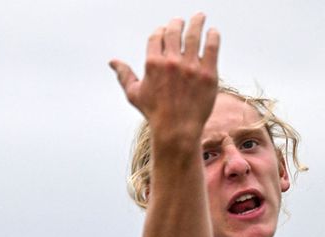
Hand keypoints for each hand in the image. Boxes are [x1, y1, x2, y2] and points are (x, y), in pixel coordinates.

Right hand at [109, 13, 220, 143]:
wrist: (177, 130)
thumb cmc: (154, 113)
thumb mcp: (134, 94)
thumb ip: (124, 74)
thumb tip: (112, 62)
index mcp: (152, 63)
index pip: (157, 35)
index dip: (161, 30)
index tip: (165, 30)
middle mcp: (171, 62)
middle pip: (175, 31)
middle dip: (178, 23)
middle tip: (181, 21)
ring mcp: (191, 67)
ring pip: (194, 34)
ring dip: (197, 22)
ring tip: (200, 16)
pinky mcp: (208, 73)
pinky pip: (211, 47)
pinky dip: (212, 35)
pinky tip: (212, 32)